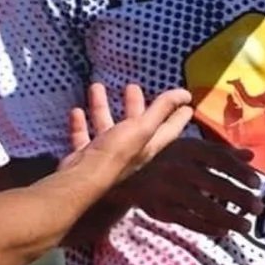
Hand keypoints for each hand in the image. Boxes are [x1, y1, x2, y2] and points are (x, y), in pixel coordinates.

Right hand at [64, 78, 192, 168]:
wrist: (82, 178)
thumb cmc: (116, 153)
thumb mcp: (142, 127)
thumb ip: (161, 110)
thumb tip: (185, 95)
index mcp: (148, 145)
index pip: (169, 128)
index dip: (178, 114)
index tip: (186, 101)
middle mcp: (130, 150)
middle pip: (135, 124)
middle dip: (135, 105)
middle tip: (132, 87)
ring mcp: (106, 153)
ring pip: (106, 126)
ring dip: (102, 107)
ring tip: (97, 87)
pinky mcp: (86, 156)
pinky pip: (84, 136)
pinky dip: (81, 123)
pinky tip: (77, 111)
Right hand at [111, 129, 262, 241]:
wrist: (120, 173)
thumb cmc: (162, 156)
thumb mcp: (188, 146)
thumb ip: (219, 151)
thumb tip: (251, 157)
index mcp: (187, 149)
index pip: (220, 159)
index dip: (240, 172)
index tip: (257, 183)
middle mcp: (178, 168)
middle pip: (216, 184)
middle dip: (240, 198)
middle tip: (258, 207)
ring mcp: (168, 190)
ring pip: (204, 207)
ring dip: (228, 218)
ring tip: (246, 226)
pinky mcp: (160, 209)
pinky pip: (187, 221)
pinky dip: (206, 227)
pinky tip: (223, 232)